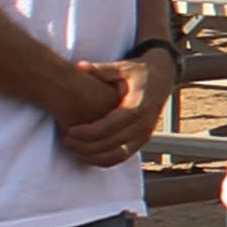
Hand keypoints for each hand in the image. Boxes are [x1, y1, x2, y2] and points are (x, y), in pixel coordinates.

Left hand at [55, 50, 169, 167]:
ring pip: (117, 155)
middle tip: (65, 140)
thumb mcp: (122, 68)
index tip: (70, 130)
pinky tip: (84, 154)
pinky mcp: (142, 142)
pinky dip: (102, 160)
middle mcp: (144, 124)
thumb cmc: (138, 73)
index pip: (112, 126)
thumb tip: (80, 66)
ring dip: (92, 156)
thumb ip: (101, 70)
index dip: (89, 132)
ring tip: (72, 148)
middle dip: (86, 145)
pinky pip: (121, 157)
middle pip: (112, 144)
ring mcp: (144, 135)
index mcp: (139, 106)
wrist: (162, 80)